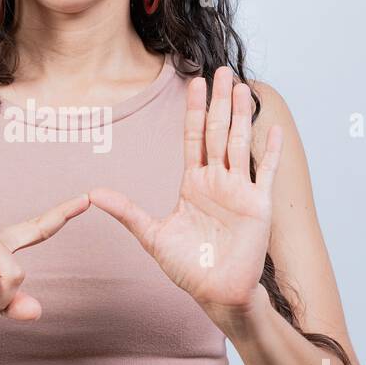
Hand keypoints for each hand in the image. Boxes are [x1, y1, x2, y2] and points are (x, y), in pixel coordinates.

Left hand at [88, 66, 282, 316]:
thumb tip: (93, 193)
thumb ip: (126, 211)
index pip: (193, 138)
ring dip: (240, 116)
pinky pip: (266, 172)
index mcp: (194, 184)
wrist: (216, 293)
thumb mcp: (151, 235)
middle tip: (220, 70)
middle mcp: (217, 181)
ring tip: (240, 87)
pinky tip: (272, 127)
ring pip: (239, 144)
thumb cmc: (187, 268)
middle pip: (218, 132)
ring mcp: (239, 191)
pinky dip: (271, 150)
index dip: (194, 110)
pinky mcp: (258, 206)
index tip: (193, 82)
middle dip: (218, 102)